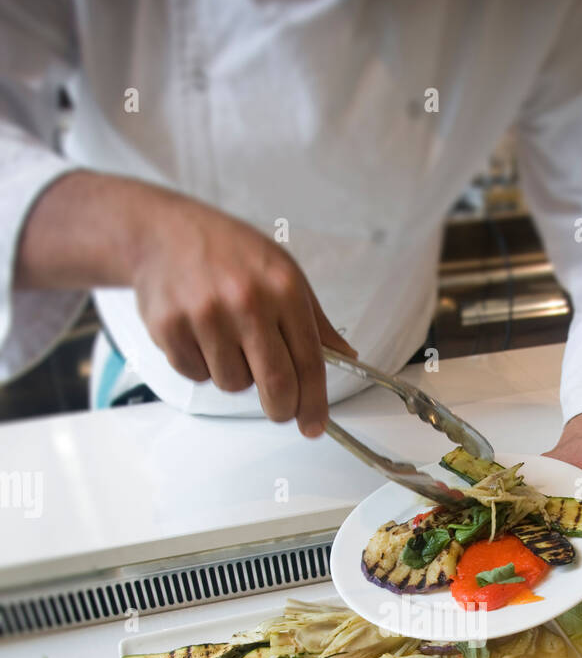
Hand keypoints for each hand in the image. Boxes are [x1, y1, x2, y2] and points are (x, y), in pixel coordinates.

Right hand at [15, 172, 354, 429]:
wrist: (161, 232)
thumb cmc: (228, 252)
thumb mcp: (282, 271)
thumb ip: (313, 319)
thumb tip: (344, 356)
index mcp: (282, 287)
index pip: (309, 361)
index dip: (315, 402)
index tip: (314, 425)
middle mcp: (246, 301)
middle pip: (276, 385)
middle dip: (282, 408)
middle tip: (280, 409)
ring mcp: (205, 315)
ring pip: (233, 384)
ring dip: (235, 376)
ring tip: (227, 340)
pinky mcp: (170, 328)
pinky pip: (197, 376)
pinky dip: (202, 366)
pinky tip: (199, 334)